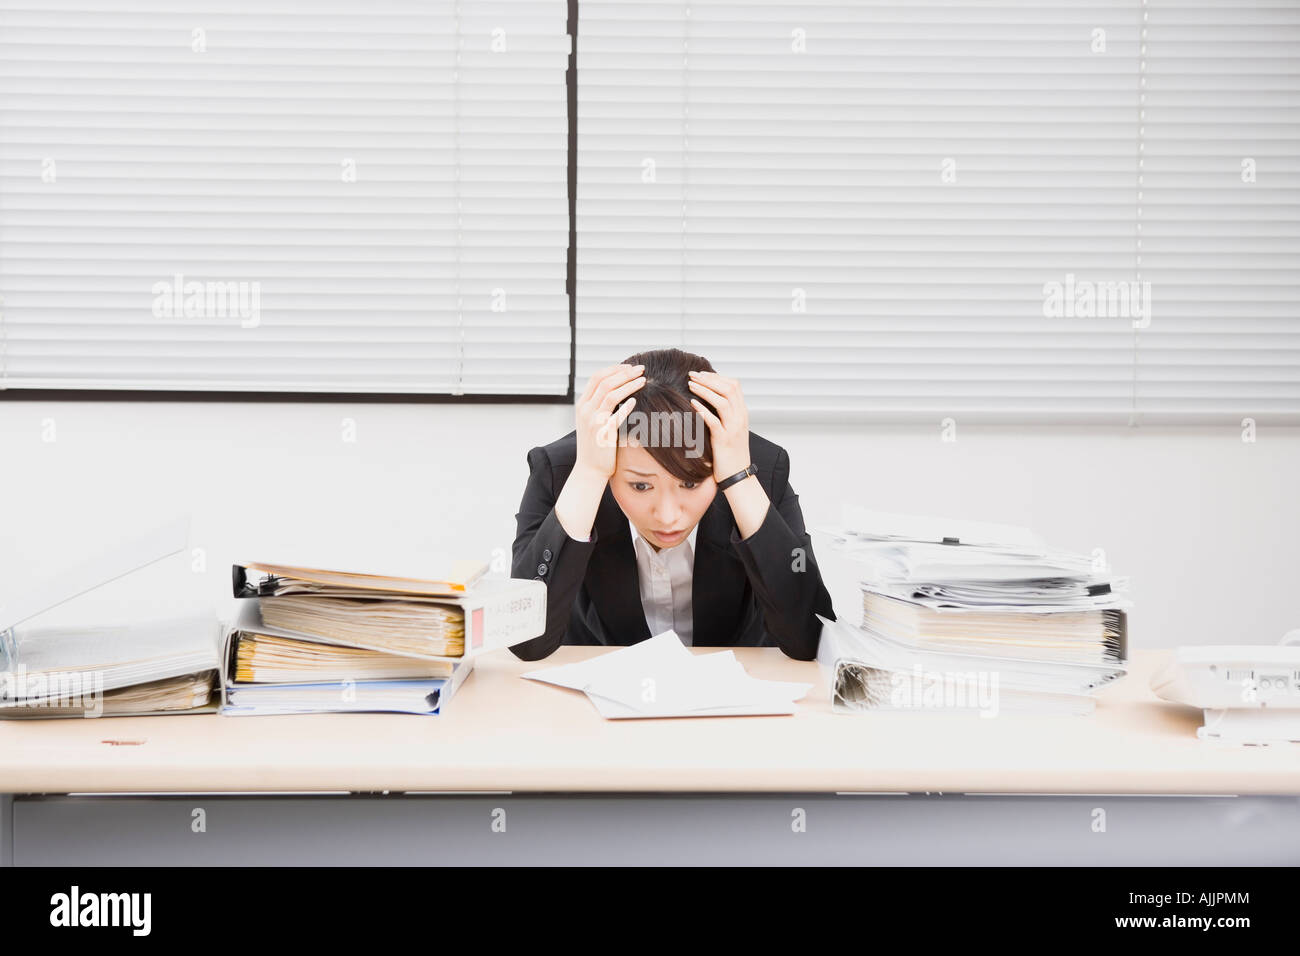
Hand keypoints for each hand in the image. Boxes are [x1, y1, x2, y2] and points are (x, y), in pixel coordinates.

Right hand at [574, 363, 644, 478]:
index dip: (614, 369)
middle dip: (624, 372)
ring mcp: (592, 421)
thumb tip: (618, 389)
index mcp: (582, 404)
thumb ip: (600, 405)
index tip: (629, 367)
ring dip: (628, 384)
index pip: (596, 377)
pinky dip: (626, 405)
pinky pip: (615, 414)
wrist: (590, 470)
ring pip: (610, 394)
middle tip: (640, 369)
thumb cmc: (596, 446)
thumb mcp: (592, 421)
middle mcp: (584, 410)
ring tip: (643, 380)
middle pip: (604, 381)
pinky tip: (636, 400)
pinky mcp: (602, 433)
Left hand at [687, 369, 750, 481]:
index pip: (734, 385)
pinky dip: (703, 410)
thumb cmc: (730, 453)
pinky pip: (714, 421)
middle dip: (708, 379)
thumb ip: (725, 414)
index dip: (716, 376)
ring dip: (705, 390)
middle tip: (692, 375)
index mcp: (742, 413)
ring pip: (722, 401)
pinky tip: (692, 403)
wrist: (737, 475)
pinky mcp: (724, 440)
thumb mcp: (731, 429)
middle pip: (728, 389)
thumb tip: (709, 399)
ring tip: (690, 384)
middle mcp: (740, 417)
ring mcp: (733, 428)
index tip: (701, 374)